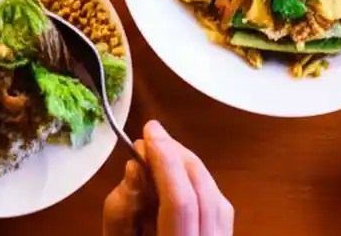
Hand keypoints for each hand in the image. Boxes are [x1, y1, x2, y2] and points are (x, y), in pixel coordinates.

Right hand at [102, 121, 233, 235]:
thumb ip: (120, 210)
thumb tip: (136, 166)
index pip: (180, 202)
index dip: (166, 162)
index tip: (149, 131)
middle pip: (206, 195)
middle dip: (180, 158)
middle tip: (153, 135)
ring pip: (219, 199)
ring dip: (191, 169)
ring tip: (163, 152)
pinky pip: (220, 209)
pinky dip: (200, 186)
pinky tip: (179, 178)